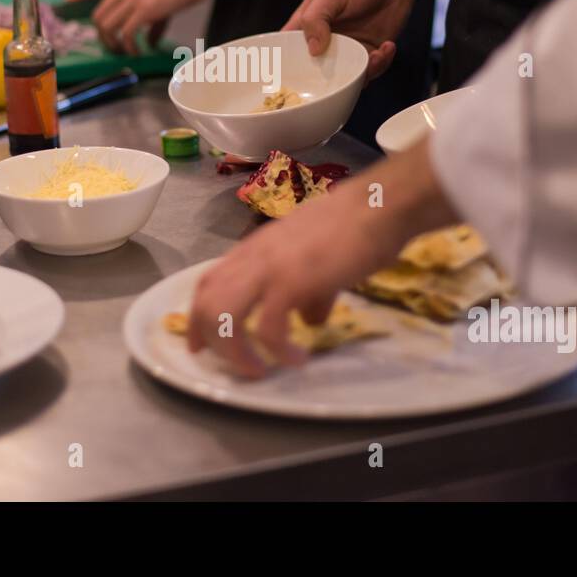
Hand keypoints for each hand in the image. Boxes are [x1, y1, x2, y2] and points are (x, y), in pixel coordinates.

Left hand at [70, 0, 246, 53]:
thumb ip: (153, 12)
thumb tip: (151, 39)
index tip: (67, 0)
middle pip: (99, 14)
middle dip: (103, 35)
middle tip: (114, 47)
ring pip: (107, 26)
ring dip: (113, 44)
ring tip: (125, 52)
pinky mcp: (144, 9)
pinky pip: (127, 34)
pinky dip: (130, 47)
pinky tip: (138, 51)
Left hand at [187, 140, 453, 376]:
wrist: (378, 206)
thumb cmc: (356, 226)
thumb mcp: (321, 260)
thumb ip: (310, 290)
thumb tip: (311, 318)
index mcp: (255, 248)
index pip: (209, 282)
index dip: (198, 317)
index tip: (201, 344)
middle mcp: (253, 257)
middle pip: (206, 302)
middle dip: (209, 341)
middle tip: (228, 365)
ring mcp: (269, 268)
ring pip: (224, 317)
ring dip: (236, 352)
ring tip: (260, 370)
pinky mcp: (290, 281)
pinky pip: (268, 328)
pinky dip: (278, 350)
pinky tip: (298, 359)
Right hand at [283, 0, 415, 79]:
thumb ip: (316, 18)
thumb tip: (313, 50)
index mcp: (307, 26)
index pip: (287, 50)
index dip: (285, 68)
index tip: (289, 83)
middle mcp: (324, 42)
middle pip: (315, 73)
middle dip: (327, 82)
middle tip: (343, 79)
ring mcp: (347, 50)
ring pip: (345, 78)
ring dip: (360, 75)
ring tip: (375, 55)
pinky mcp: (369, 53)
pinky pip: (370, 71)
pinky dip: (380, 65)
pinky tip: (387, 46)